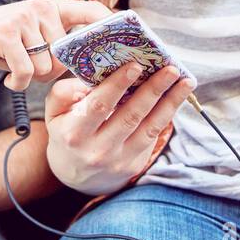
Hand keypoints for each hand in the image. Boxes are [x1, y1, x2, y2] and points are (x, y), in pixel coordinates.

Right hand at [0, 0, 113, 90]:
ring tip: (15, 68)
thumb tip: (91, 67)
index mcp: (52, 7)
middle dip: (51, 71)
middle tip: (30, 68)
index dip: (111, 24)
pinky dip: (17, 83)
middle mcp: (40, 8)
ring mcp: (22, 19)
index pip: (91, 10)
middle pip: (66, 55)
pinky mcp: (4, 35)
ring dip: (31, 77)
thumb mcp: (32, 37)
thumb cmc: (1, 43)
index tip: (127, 41)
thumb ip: (58, 45)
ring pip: (46, 67)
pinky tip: (7, 79)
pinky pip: (26, 72)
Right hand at [44, 61, 194, 194]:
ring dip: (170, 102)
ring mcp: (119, 160)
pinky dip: (168, 114)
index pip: (99, 106)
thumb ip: (64, 93)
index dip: (118, 85)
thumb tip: (90, 79)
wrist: (75, 175)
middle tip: (170, 69)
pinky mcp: (134, 165)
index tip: (135, 65)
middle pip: (130, 116)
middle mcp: (97, 150)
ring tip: (186, 81)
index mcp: (74, 133)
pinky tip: (178, 96)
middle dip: (153, 90)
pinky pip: (153, 136)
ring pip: (149, 127)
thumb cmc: (66, 133)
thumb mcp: (54, 113)